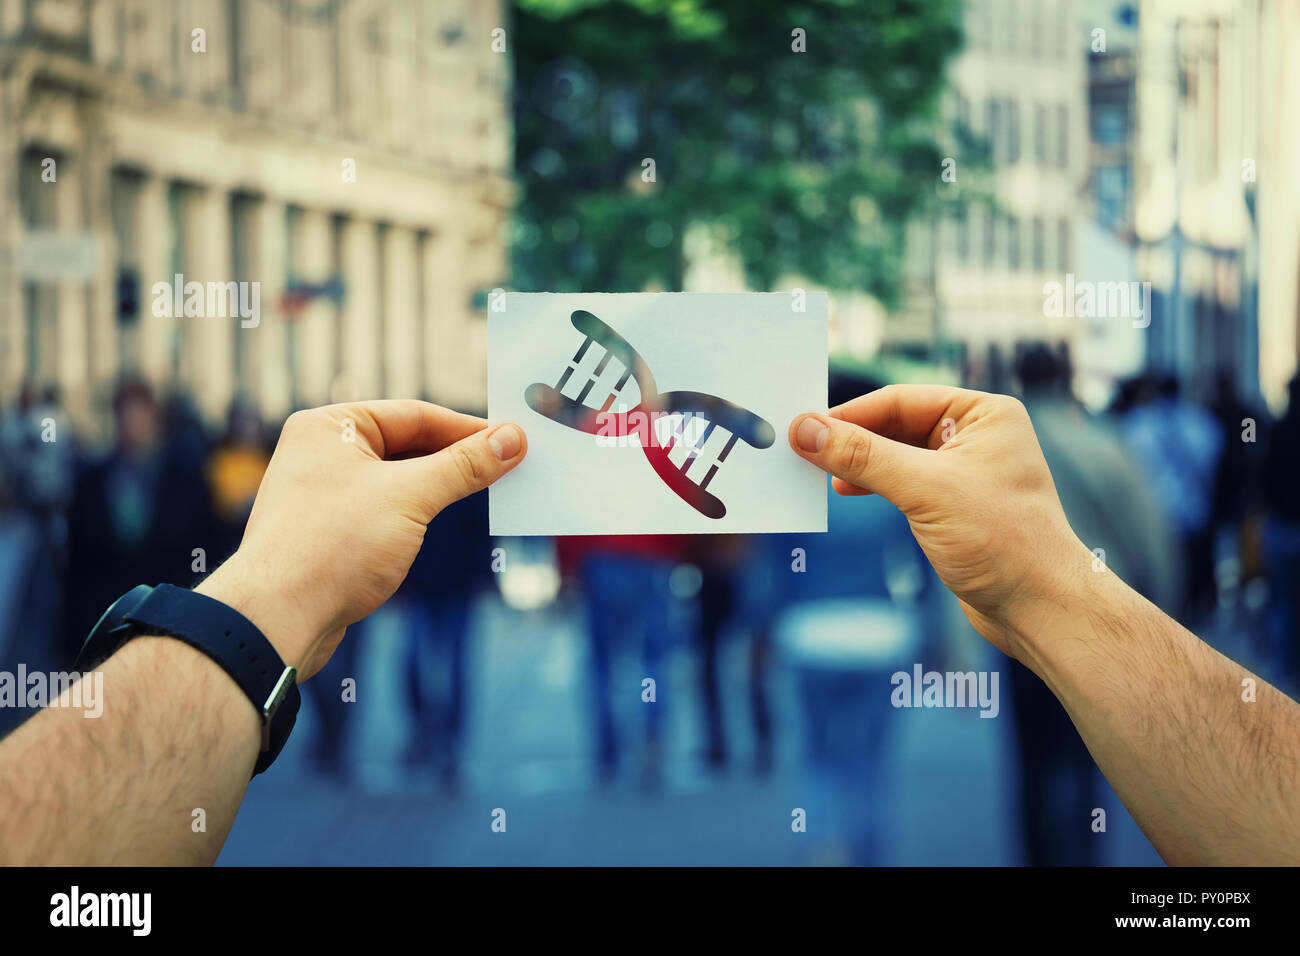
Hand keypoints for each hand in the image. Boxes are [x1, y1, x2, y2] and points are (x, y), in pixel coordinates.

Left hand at [198, 401, 525, 679]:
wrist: (277, 618)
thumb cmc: (331, 546)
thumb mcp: (410, 497)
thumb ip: (464, 466)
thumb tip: (511, 440)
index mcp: (330, 427)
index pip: (413, 415)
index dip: (467, 428)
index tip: (511, 439)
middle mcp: (322, 453)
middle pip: (407, 445)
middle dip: (456, 457)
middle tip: (508, 465)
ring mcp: (324, 494)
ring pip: (397, 480)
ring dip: (440, 486)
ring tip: (486, 491)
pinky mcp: (329, 532)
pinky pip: (385, 510)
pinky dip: (418, 513)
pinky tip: (443, 522)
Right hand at [789, 385, 1089, 659]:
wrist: (1040, 608)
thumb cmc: (1003, 541)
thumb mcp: (924, 490)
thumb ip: (862, 456)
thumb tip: (806, 431)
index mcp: (983, 413)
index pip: (900, 401)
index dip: (849, 414)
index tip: (804, 428)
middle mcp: (977, 435)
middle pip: (895, 425)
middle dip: (851, 439)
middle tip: (803, 451)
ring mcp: (966, 471)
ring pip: (896, 454)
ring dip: (859, 463)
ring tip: (820, 475)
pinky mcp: (955, 505)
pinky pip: (903, 482)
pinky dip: (873, 484)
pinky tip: (848, 490)